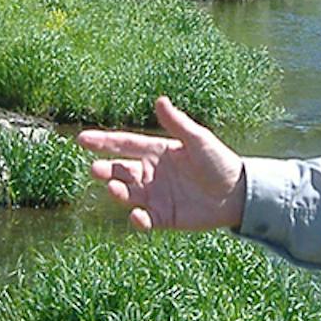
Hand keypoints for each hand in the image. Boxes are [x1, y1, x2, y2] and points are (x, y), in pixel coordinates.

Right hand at [77, 95, 246, 231]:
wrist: (238, 193)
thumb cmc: (219, 161)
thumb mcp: (198, 139)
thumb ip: (177, 124)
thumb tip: (159, 100)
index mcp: (156, 151)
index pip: (124, 144)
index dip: (103, 142)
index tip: (82, 139)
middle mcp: (151, 173)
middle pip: (120, 170)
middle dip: (105, 170)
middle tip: (94, 169)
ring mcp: (155, 196)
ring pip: (128, 194)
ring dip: (118, 192)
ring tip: (113, 188)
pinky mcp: (164, 217)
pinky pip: (146, 219)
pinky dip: (138, 220)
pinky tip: (137, 216)